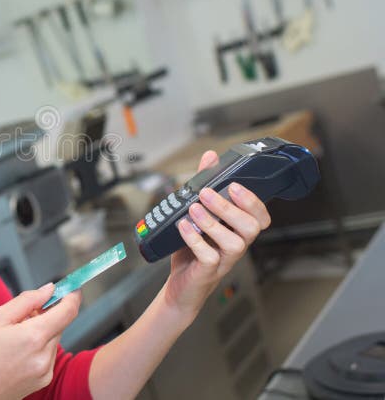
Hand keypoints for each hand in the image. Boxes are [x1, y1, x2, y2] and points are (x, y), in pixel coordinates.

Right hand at [0, 284, 80, 399]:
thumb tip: (48, 290)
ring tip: (11, 337)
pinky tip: (14, 351)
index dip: (72, 296)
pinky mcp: (41, 381)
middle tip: (22, 313)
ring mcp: (44, 372)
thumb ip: (26, 300)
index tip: (71, 288)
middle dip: (47, 314)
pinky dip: (37, 347)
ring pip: (52, 340)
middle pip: (60, 325)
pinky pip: (47, 355)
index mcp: (33, 337)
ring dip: (40, 331)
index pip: (68, 312)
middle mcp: (44, 357)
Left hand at [163, 150, 271, 318]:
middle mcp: (236, 244)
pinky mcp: (208, 271)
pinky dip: (195, 240)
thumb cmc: (192, 249)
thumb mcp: (196, 214)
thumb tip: (211, 157)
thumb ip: (204, 186)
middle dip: (230, 207)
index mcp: (237, 230)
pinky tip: (183, 227)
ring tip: (193, 209)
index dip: (254, 202)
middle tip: (207, 193)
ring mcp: (225, 259)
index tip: (234, 185)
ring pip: (234, 242)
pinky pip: (209, 256)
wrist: (180, 284)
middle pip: (251, 227)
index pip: (261, 217)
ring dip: (212, 222)